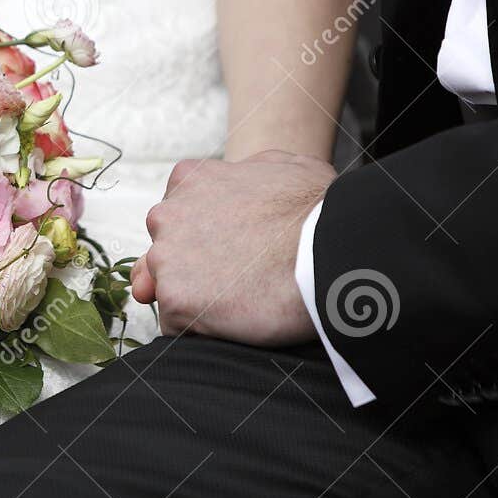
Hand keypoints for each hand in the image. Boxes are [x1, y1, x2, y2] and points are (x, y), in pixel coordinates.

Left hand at [131, 150, 333, 344]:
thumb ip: (251, 170)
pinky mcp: (175, 301)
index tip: (234, 249)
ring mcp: (166, 260)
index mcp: (190, 180)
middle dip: (194, 270)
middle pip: (166, 254)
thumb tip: (244, 177)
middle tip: (240, 277)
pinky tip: (237, 321)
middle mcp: (166, 216)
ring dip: (199, 300)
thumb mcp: (288, 167)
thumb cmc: (317, 212)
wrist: (331, 251)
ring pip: (169, 290)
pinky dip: (203, 330)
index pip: (178, 217)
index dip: (206, 239)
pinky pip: (178, 325)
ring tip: (243, 299)